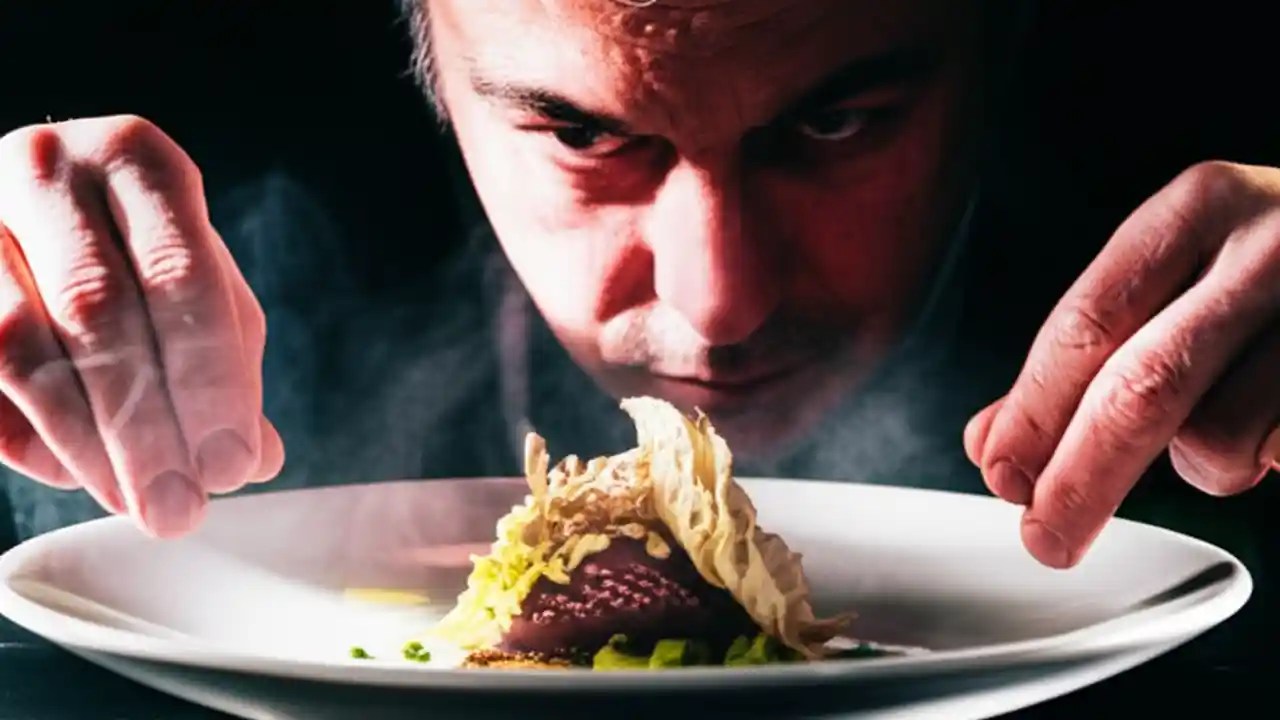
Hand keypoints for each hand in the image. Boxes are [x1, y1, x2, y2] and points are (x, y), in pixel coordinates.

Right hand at [0, 116, 283, 537]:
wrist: (30, 207)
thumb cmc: (130, 248)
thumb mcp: (194, 281)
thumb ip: (227, 358)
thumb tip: (255, 456)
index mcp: (136, 159)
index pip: (181, 276)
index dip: (210, 381)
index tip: (231, 464)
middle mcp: (46, 168)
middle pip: (98, 312)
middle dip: (147, 426)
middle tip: (181, 508)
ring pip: (19, 345)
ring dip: (85, 443)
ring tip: (138, 504)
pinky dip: (25, 437)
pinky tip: (71, 474)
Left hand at [964, 161, 1278, 568]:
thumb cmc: (1276, 269)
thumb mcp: (1183, 274)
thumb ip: (1090, 351)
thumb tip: (994, 442)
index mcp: (1200, 208)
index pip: (1087, 324)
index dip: (1035, 410)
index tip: (1002, 471)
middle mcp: (1272, 245)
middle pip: (1142, 387)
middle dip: (1080, 477)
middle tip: (1046, 535)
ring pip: (1224, 437)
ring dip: (1202, 465)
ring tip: (1224, 428)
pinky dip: (1266, 460)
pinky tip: (1273, 426)